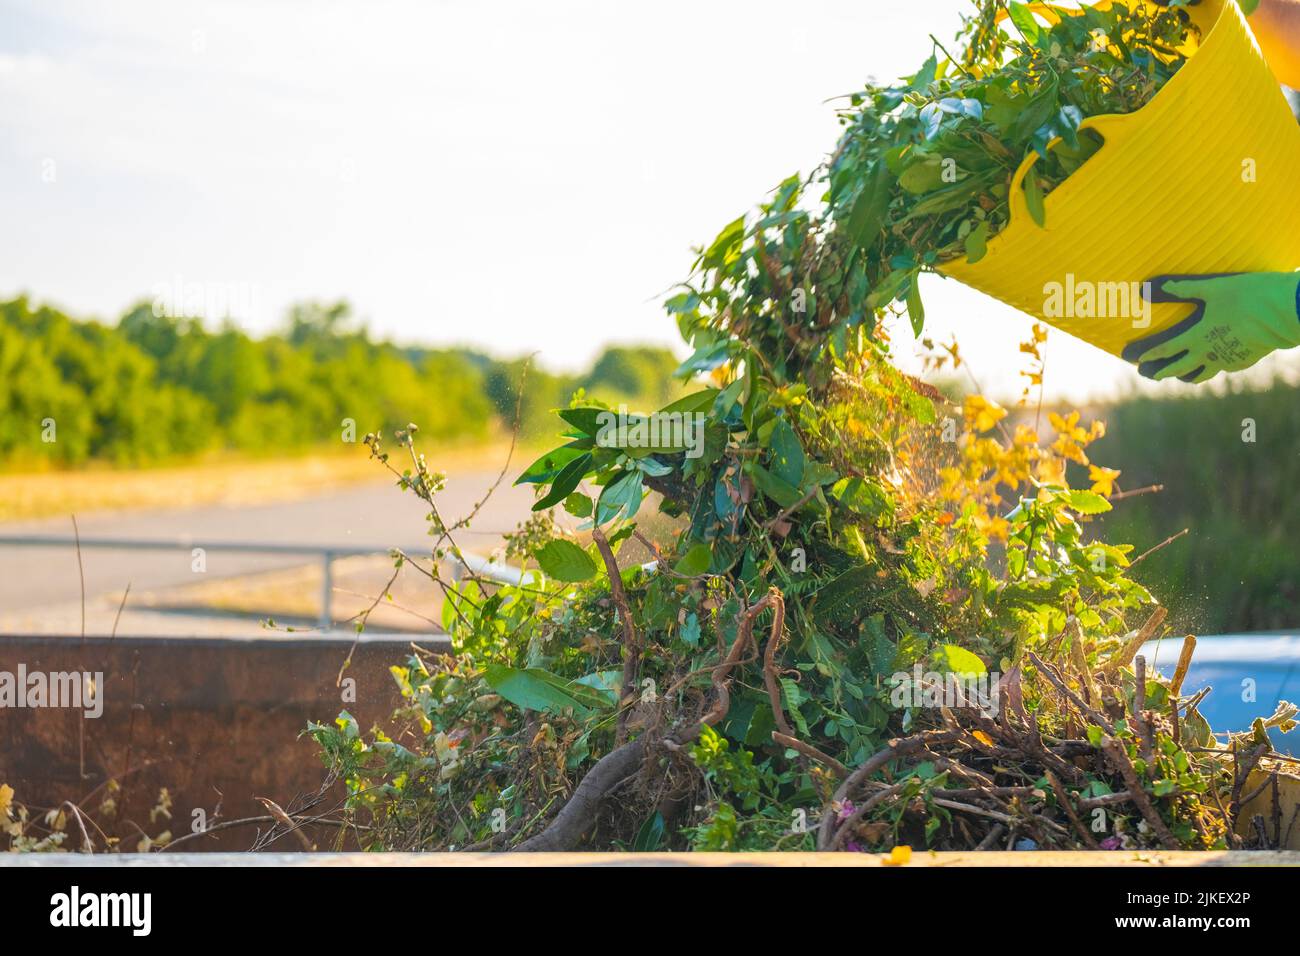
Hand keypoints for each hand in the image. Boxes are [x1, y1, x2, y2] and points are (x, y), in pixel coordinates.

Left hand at [1122, 272, 1299, 382]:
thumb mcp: (1213, 288)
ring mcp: (1227, 360)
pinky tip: (1214, 363)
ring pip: (1200, 374)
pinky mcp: (1244, 361)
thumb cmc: (1248, 296)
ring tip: (1179, 375)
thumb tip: (1149, 288)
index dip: (1148, 354)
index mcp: (1197, 337)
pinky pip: (1222, 368)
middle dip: (1161, 372)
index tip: (1135, 358)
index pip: (1165, 349)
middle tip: (1149, 374)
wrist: (1286, 312)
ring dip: (1186, 375)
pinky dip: (1213, 367)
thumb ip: (1181, 288)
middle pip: (1178, 368)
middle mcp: (1209, 354)